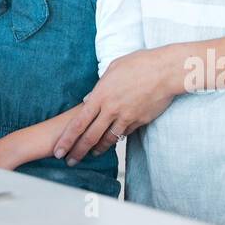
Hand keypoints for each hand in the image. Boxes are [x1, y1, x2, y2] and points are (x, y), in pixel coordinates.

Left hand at [53, 48, 177, 164]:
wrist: (165, 71)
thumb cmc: (138, 64)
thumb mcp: (112, 69)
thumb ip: (100, 87)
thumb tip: (90, 98)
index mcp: (100, 95)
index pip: (78, 123)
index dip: (67, 139)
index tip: (59, 150)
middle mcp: (111, 109)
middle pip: (90, 136)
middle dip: (78, 151)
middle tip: (69, 161)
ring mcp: (126, 117)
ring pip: (108, 139)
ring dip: (97, 149)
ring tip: (90, 155)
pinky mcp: (140, 121)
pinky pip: (124, 133)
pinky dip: (117, 138)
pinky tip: (112, 141)